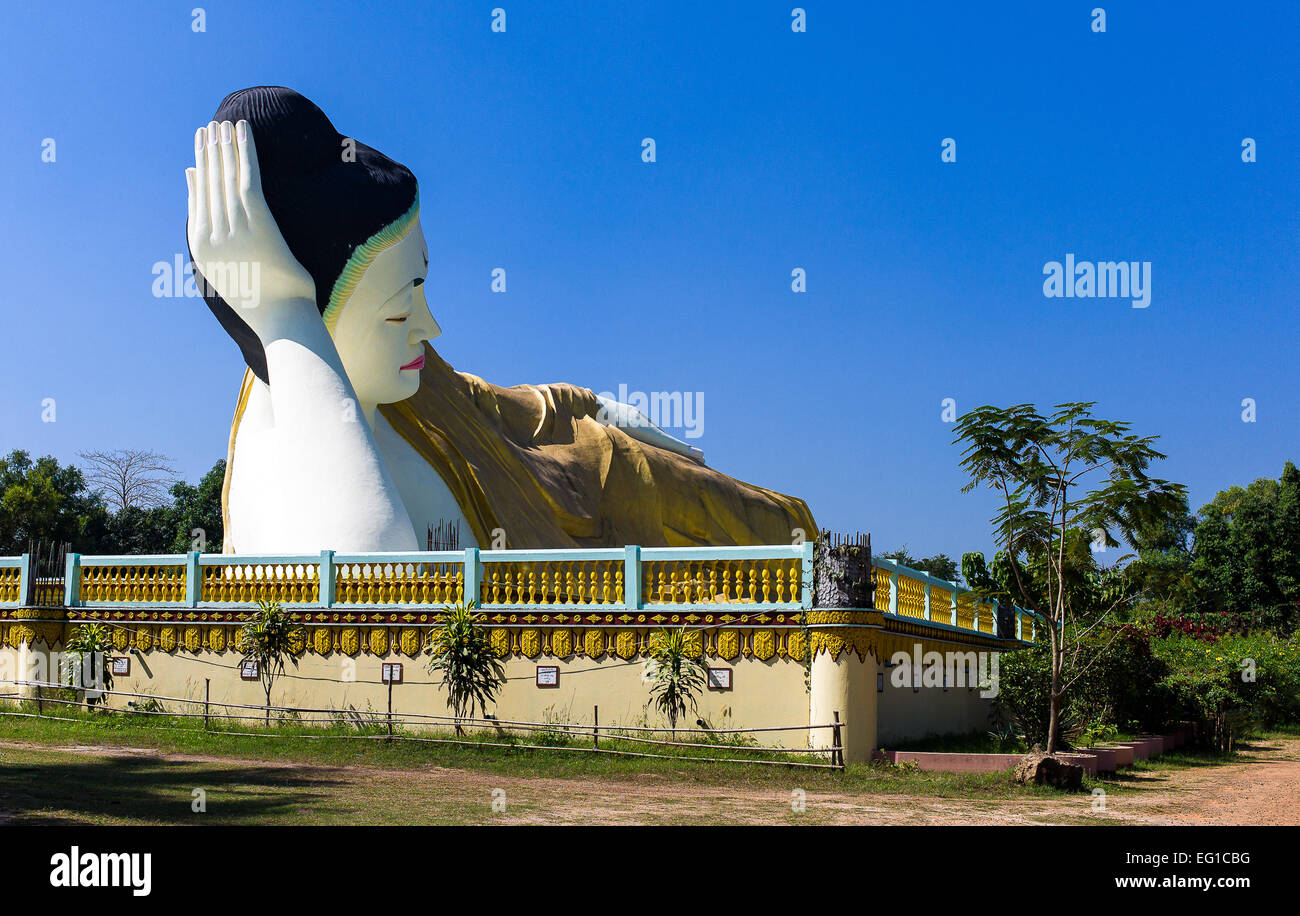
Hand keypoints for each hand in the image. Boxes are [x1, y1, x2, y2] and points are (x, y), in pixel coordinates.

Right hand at [187, 119, 315, 336]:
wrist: (281, 319)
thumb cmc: (262, 298)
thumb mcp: (228, 269)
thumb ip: (214, 237)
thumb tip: (211, 216)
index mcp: (202, 247)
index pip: (198, 198)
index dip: (200, 168)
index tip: (201, 146)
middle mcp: (212, 235)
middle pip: (209, 183)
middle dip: (209, 152)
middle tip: (209, 127)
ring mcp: (233, 230)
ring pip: (226, 177)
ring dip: (225, 147)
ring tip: (225, 123)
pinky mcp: (257, 224)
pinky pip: (248, 178)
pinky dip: (245, 152)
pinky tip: (244, 131)